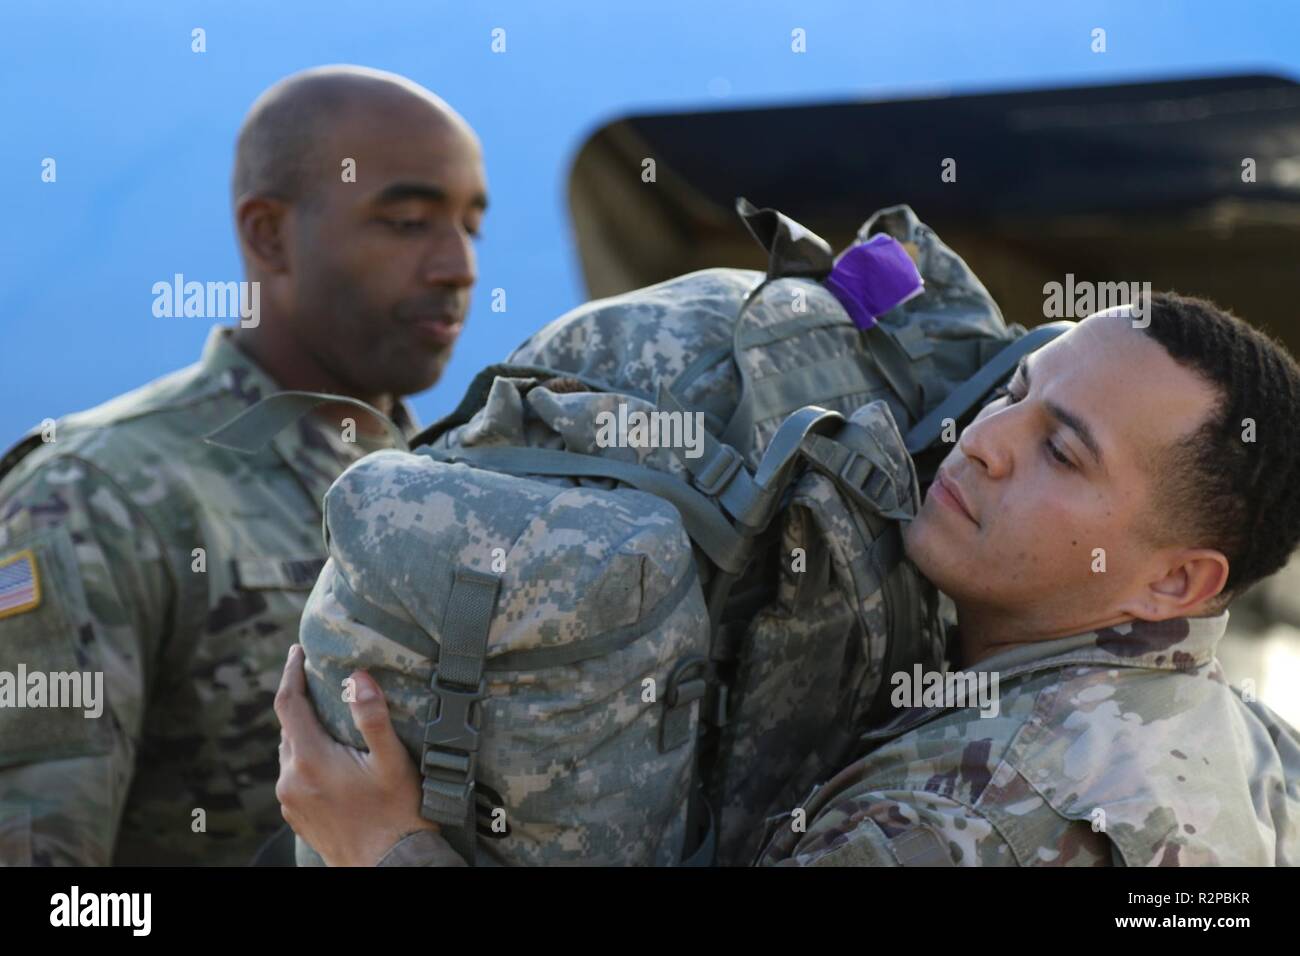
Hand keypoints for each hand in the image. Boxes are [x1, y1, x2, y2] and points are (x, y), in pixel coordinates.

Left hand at [274, 643, 435, 865]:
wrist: (390, 866)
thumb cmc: (398, 815)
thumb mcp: (393, 761)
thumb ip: (373, 717)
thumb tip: (358, 676)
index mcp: (310, 760)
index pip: (288, 704)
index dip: (291, 672)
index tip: (297, 651)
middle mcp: (290, 780)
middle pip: (289, 728)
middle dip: (303, 703)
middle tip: (324, 683)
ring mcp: (290, 801)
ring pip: (291, 753)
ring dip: (306, 734)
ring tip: (332, 721)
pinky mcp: (296, 817)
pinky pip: (294, 776)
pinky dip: (307, 760)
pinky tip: (333, 762)